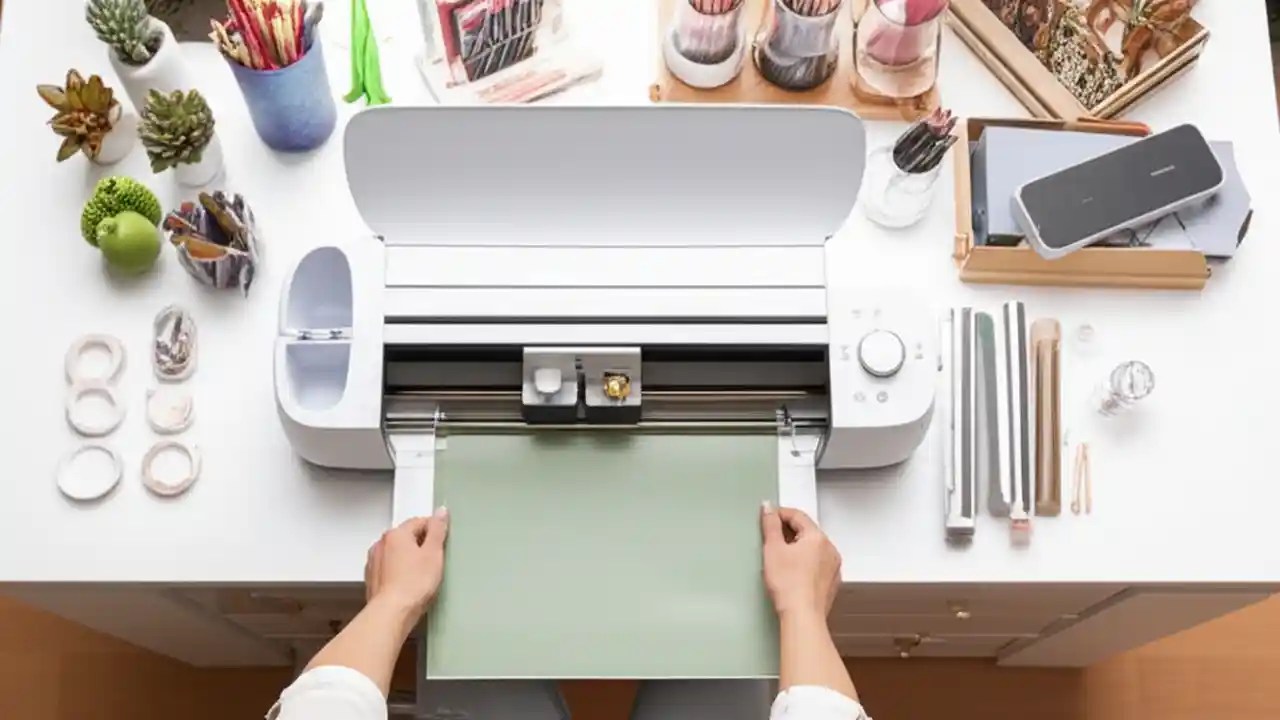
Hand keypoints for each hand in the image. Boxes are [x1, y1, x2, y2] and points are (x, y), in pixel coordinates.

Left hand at [364, 508, 449, 617]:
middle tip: (434, 562)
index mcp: (396, 534)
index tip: (442, 542)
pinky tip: (408, 584)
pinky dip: (398, 572)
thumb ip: (437, 530)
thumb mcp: (434, 553)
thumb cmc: (413, 584)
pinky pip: (389, 569)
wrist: (392, 612)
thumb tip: (440, 513)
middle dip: (420, 545)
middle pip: (406, 537)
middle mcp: (381, 544)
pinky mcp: (372, 578)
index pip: (419, 522)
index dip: (434, 530)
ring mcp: (374, 562)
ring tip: (421, 576)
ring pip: (396, 553)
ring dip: (407, 559)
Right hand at [761, 503, 841, 619]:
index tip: (768, 517)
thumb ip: (770, 524)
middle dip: (788, 532)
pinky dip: (805, 564)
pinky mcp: (830, 583)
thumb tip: (769, 509)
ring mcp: (833, 567)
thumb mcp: (772, 549)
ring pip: (813, 549)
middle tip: (770, 539)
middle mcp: (830, 550)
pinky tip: (792, 574)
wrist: (802, 616)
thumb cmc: (789, 585)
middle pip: (807, 531)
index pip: (797, 515)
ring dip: (797, 548)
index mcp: (818, 537)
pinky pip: (817, 565)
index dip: (780, 514)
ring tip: (780, 560)